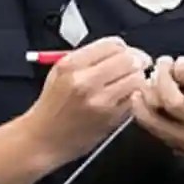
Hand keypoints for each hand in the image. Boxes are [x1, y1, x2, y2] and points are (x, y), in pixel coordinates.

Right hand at [26, 36, 151, 159]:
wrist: (44, 138)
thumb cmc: (52, 106)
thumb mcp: (59, 72)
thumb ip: (87, 58)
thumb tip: (120, 51)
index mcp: (70, 65)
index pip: (112, 44)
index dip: (124, 47)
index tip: (128, 52)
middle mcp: (85, 81)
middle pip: (128, 60)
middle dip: (137, 61)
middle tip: (139, 64)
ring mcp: (99, 101)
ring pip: (136, 79)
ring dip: (138, 78)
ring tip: (131, 82)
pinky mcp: (110, 118)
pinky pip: (134, 99)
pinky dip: (135, 96)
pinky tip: (126, 97)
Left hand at [130, 31, 183, 169]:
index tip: (181, 60)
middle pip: (174, 101)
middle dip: (162, 78)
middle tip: (161, 64)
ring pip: (158, 115)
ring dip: (146, 93)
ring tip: (147, 78)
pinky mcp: (174, 140)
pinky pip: (151, 127)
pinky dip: (139, 110)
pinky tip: (138, 95)